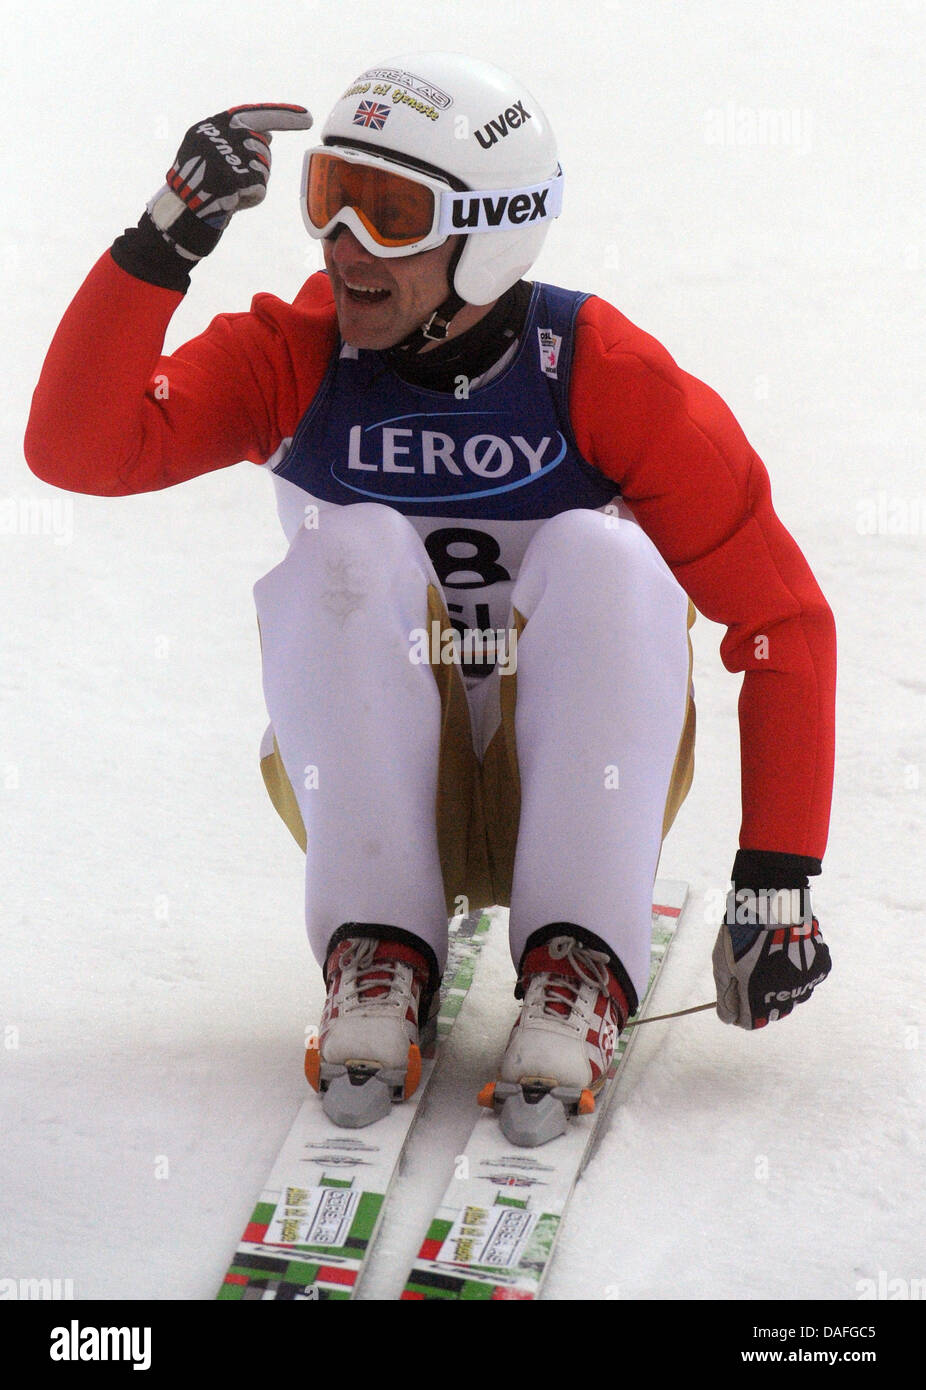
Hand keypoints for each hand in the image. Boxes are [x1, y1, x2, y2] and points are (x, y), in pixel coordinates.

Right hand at [146, 104, 311, 260]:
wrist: (182, 213)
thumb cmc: (200, 185)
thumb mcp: (214, 155)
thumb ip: (238, 141)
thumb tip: (269, 134)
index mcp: (212, 126)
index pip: (254, 114)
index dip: (285, 115)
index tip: (310, 118)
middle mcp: (218, 135)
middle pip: (261, 144)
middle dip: (257, 163)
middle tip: (234, 179)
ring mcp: (225, 155)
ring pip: (263, 166)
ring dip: (254, 181)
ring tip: (230, 190)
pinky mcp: (233, 177)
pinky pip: (259, 187)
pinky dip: (251, 197)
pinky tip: (232, 200)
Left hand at [712, 889, 831, 1028]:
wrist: (772, 900)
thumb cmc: (741, 930)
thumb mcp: (721, 962)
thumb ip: (725, 995)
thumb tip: (729, 1019)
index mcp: (758, 997)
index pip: (750, 1022)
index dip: (740, 1010)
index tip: (737, 996)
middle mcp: (786, 995)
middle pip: (772, 1011)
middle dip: (760, 998)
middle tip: (752, 971)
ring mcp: (806, 982)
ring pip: (792, 995)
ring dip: (782, 984)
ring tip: (771, 958)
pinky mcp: (820, 968)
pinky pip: (808, 979)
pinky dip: (798, 970)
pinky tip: (788, 951)